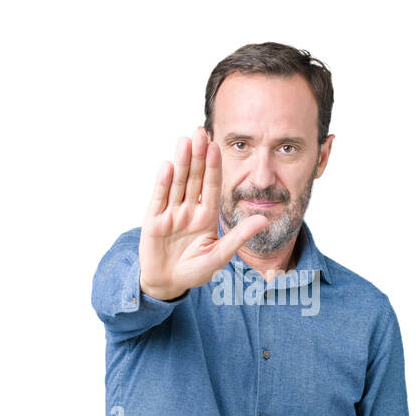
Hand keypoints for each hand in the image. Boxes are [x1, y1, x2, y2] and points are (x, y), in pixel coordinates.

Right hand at [138, 127, 267, 300]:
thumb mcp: (219, 255)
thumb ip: (238, 237)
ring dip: (181, 162)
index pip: (211, 186)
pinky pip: (159, 199)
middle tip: (200, 131)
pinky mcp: (153, 222)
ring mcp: (170, 214)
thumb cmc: (194, 271)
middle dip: (197, 156)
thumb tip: (262, 219)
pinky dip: (163, 183)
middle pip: (194, 178)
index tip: (216, 146)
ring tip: (184, 141)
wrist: (167, 284)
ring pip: (177, 184)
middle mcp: (188, 210)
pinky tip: (168, 166)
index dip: (214, 167)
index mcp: (206, 215)